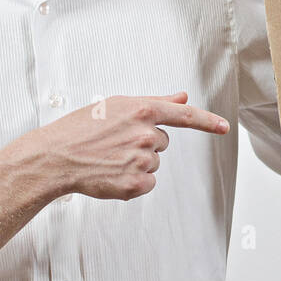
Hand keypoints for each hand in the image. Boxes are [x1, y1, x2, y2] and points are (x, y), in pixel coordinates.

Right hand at [15, 91, 228, 201]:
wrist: (56, 157)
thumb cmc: (81, 129)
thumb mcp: (117, 106)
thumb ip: (155, 102)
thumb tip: (182, 97)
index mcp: (143, 110)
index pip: (185, 116)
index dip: (207, 121)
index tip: (224, 127)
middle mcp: (147, 134)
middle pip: (163, 142)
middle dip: (144, 142)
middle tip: (115, 142)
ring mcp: (142, 160)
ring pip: (154, 163)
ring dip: (137, 162)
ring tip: (109, 157)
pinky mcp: (136, 184)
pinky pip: (148, 183)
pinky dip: (134, 182)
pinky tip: (112, 174)